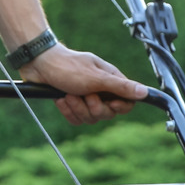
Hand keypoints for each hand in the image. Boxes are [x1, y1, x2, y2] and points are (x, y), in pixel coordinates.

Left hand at [18, 45, 148, 124]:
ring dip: (77, 108)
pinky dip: (67, 111)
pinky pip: (76, 119)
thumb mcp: (97, 78)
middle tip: (84, 94)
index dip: (119, 107)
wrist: (40, 65)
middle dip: (93, 108)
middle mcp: (100, 91)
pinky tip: (61, 98)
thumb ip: (121, 87)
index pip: (127, 103)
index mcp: (111, 81)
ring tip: (68, 94)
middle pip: (107, 114)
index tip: (109, 102)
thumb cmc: (68, 66)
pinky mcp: (72, 104)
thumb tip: (144, 92)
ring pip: (90, 118)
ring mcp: (86, 98)